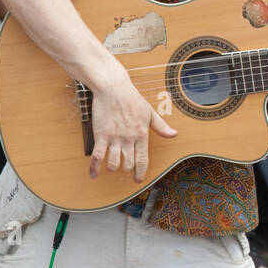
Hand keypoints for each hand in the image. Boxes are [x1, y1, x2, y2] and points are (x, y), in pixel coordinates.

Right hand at [88, 61, 176, 181]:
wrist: (113, 88)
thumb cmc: (131, 98)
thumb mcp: (149, 112)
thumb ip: (161, 126)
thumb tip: (174, 134)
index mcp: (142, 134)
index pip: (142, 160)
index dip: (140, 173)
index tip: (138, 179)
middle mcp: (129, 138)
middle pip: (128, 164)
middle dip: (126, 170)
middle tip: (124, 168)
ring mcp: (114, 137)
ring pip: (113, 163)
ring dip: (112, 168)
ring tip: (112, 166)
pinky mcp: (101, 135)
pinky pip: (97, 155)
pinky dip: (95, 167)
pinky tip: (94, 174)